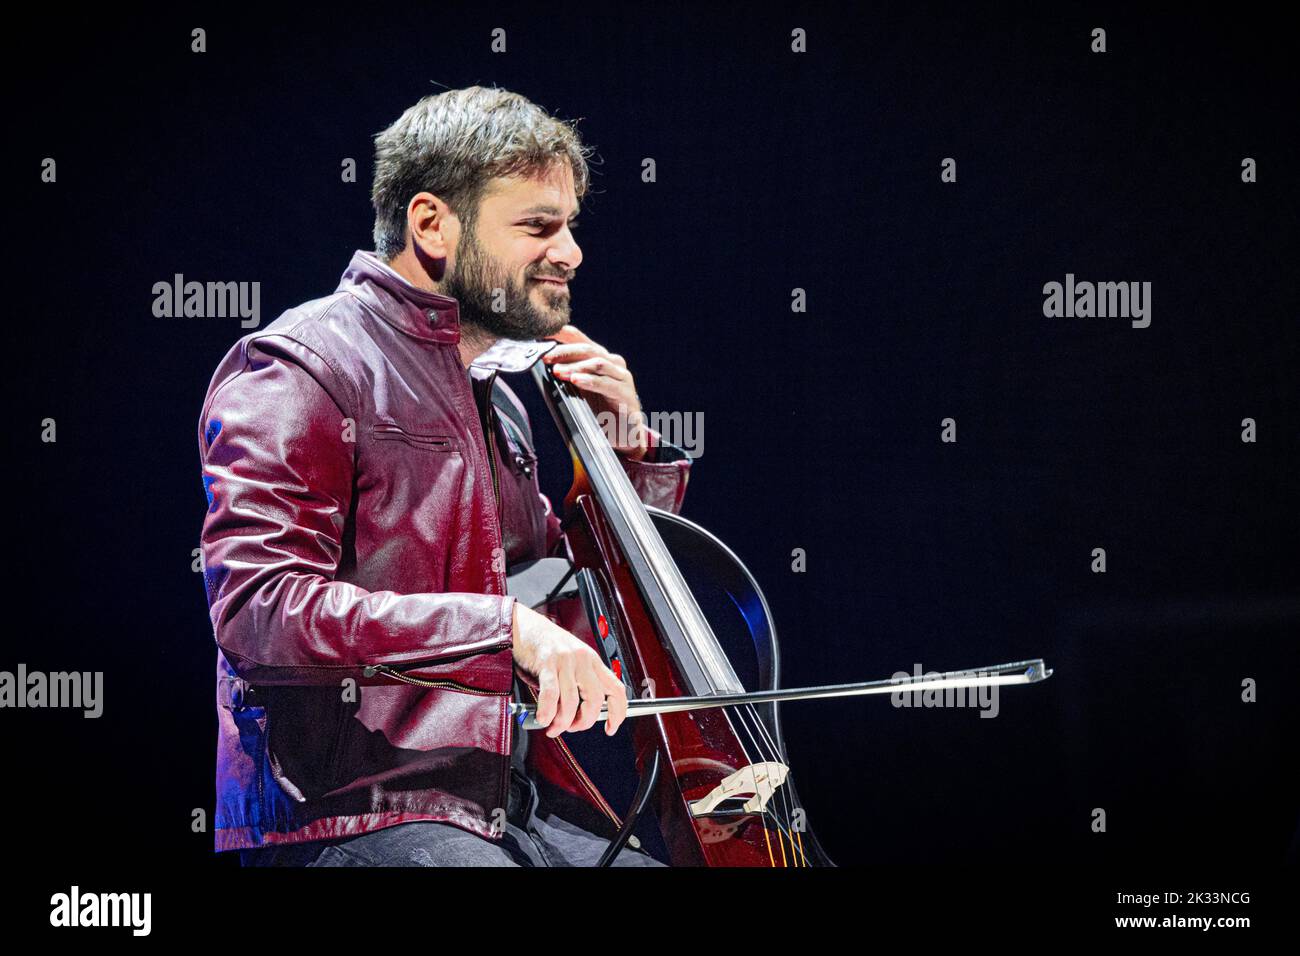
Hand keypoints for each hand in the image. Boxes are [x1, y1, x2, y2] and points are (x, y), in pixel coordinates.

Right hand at [510, 602, 628, 736]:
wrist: (523, 625)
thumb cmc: (544, 646)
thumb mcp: (570, 663)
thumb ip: (577, 684)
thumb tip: (577, 716)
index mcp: (592, 661)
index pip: (616, 689)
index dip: (617, 712)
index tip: (610, 728)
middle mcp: (583, 659)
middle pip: (594, 699)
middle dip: (583, 721)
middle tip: (571, 728)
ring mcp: (565, 660)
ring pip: (571, 700)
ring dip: (562, 721)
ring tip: (552, 727)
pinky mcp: (547, 662)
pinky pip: (550, 693)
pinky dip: (547, 711)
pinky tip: (543, 718)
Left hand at [543, 324, 648, 460]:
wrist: (622, 434)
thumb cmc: (598, 411)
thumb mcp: (577, 390)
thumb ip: (565, 375)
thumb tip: (541, 365)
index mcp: (599, 357)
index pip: (579, 339)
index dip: (562, 333)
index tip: (542, 333)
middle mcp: (612, 362)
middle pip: (587, 349)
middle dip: (564, 352)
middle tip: (546, 357)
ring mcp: (621, 376)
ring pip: (597, 363)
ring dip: (575, 367)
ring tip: (558, 372)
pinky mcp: (626, 393)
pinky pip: (606, 383)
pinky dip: (590, 381)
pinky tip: (576, 381)